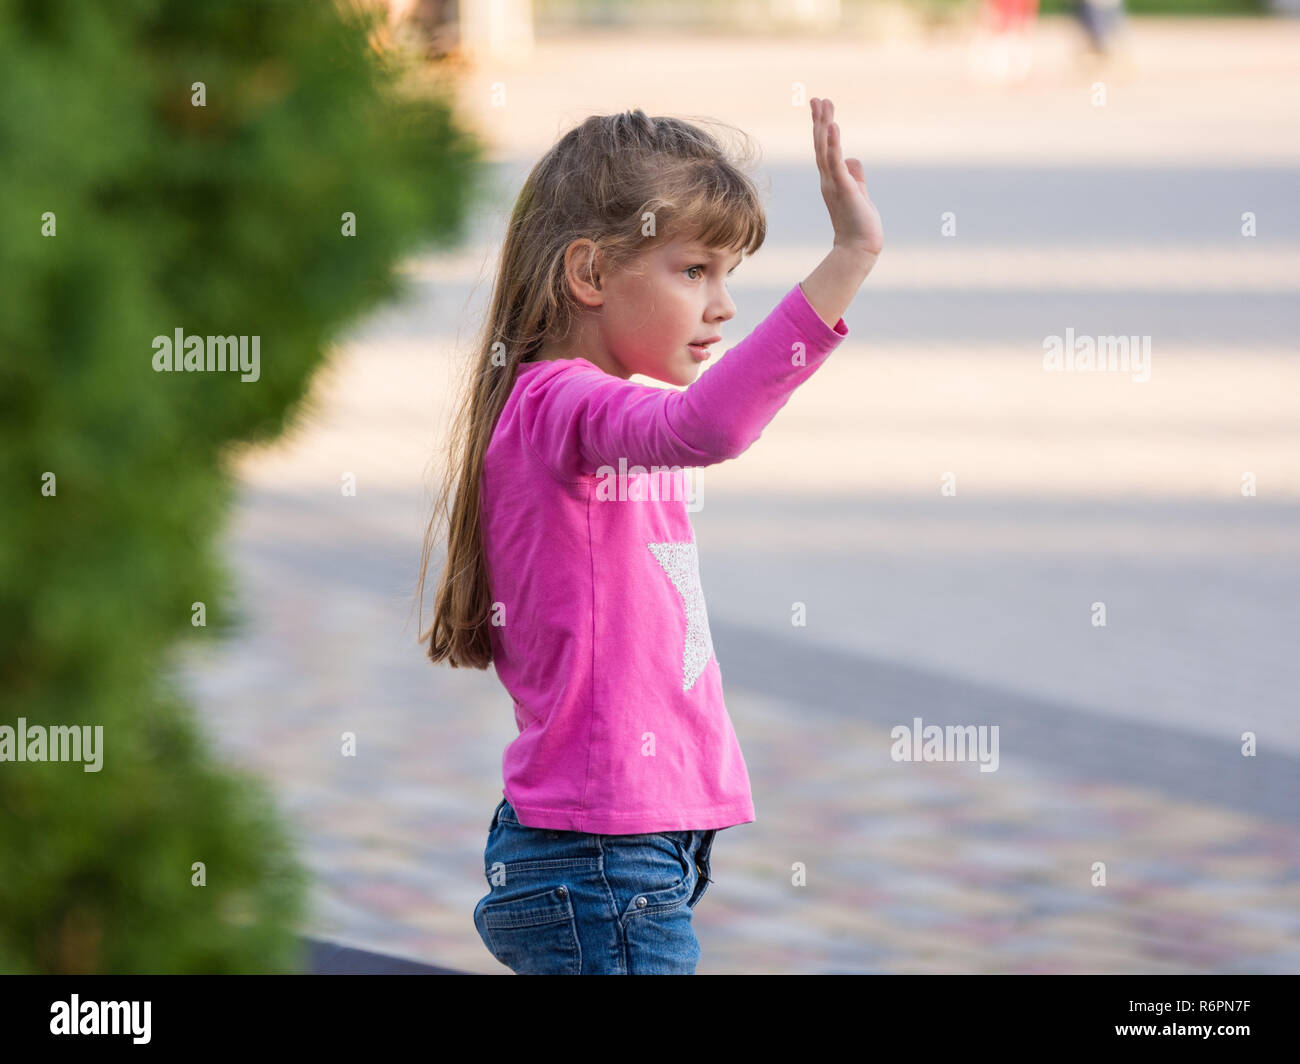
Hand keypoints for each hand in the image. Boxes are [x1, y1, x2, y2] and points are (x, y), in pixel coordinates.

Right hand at [810, 98, 882, 262]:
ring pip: (825, 149)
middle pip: (821, 144)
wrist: (859, 248)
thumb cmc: (859, 224)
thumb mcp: (859, 194)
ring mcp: (834, 184)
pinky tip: (832, 126)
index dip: (821, 128)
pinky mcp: (843, 188)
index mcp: (832, 180)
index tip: (821, 107)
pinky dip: (833, 143)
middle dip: (819, 120)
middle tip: (817, 99)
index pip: (825, 149)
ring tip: (824, 105)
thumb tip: (853, 159)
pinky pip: (836, 162)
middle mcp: (829, 180)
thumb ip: (856, 176)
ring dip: (824, 125)